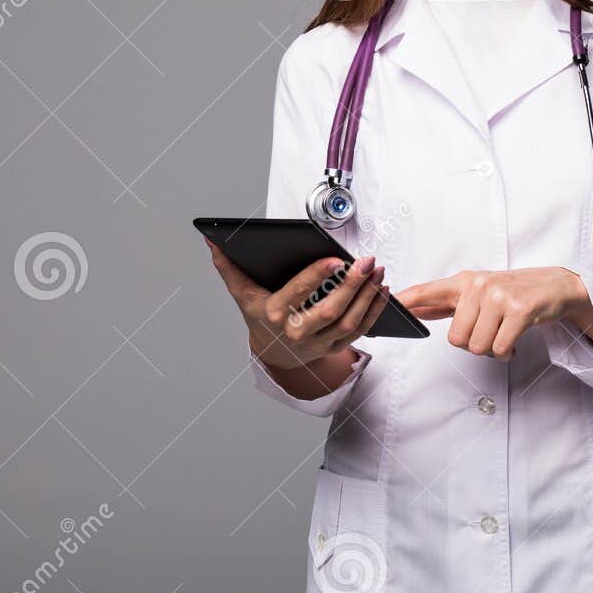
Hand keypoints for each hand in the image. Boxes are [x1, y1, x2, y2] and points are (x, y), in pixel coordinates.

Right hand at [204, 239, 388, 369]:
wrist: (272, 352)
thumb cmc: (259, 315)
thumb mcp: (241, 292)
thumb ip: (228, 266)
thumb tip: (211, 240)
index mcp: (274, 315)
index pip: (297, 295)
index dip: (316, 277)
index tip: (334, 259)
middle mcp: (297, 333)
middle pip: (329, 312)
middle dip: (351, 286)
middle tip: (365, 261)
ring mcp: (318, 343)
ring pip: (348, 323)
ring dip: (367, 297)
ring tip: (376, 271)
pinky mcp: (334, 347)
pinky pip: (360, 331)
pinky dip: (374, 311)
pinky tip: (382, 290)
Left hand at [392, 267, 586, 360]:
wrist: (554, 286)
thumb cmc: (511, 292)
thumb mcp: (476, 292)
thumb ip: (446, 302)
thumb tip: (413, 307)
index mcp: (463, 282)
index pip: (426, 291)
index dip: (405, 301)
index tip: (387, 305)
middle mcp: (477, 286)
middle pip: (456, 339)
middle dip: (474, 345)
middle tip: (489, 334)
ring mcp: (498, 297)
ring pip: (478, 346)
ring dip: (493, 350)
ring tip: (503, 334)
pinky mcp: (519, 310)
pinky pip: (500, 348)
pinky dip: (507, 352)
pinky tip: (514, 340)